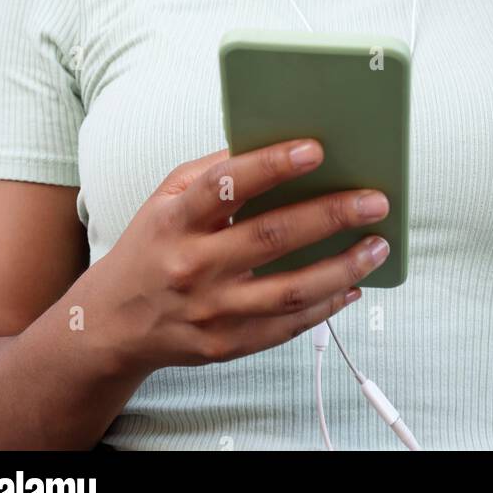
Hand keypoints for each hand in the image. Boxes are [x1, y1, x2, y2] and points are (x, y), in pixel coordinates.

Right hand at [83, 140, 390, 373]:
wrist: (113, 323)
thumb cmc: (153, 244)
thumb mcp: (168, 198)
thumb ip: (215, 172)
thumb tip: (278, 147)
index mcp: (176, 220)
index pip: (226, 187)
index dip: (271, 165)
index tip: (315, 149)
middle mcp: (192, 266)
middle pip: (271, 238)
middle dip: (331, 216)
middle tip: (375, 200)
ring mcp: (211, 311)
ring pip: (290, 290)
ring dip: (343, 266)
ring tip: (379, 245)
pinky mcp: (227, 345)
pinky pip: (287, 326)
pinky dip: (327, 305)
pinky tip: (354, 283)